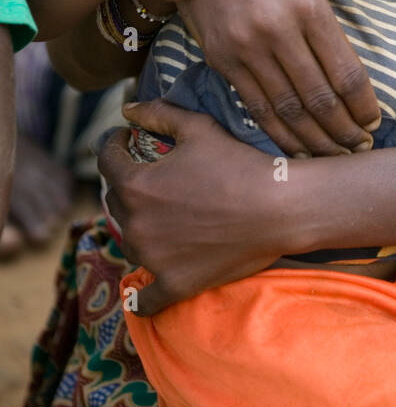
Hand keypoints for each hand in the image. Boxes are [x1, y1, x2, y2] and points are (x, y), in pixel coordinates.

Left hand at [99, 100, 294, 314]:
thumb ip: (158, 114)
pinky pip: (145, 299)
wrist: (278, 208)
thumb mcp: (198, 127)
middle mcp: (135, 224)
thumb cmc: (238, 164)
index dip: (113, 145)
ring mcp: (153, 259)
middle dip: (126, 184)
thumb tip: (127, 107)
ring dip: (137, 228)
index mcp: (136, 185)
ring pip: (128, 243)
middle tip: (148, 177)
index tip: (124, 140)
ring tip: (157, 218)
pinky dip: (143, 295)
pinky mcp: (174, 285)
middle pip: (114, 202)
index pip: (107, 161)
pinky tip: (143, 290)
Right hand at [177, 0, 380, 157]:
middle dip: (345, 130)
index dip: (364, 105)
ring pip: (289, 109)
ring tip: (334, 156)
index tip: (374, 122)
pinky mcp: (222, 61)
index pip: (346, 71)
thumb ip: (326, 35)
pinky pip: (257, 108)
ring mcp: (247, 47)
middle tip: (360, 149)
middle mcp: (279, 29)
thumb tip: (350, 87)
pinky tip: (297, 149)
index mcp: (310, 8)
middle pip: (320, 96)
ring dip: (316, 140)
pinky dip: (280, 134)